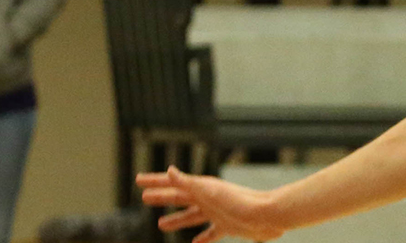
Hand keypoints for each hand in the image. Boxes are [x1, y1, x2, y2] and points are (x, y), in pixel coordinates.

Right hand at [138, 166, 285, 242]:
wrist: (267, 215)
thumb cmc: (239, 202)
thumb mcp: (210, 192)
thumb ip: (189, 183)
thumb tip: (170, 170)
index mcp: (202, 188)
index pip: (173, 183)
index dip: (155, 181)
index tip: (138, 180)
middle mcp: (208, 199)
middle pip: (179, 198)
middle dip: (162, 197)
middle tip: (144, 198)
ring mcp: (217, 213)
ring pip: (191, 216)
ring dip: (176, 219)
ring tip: (160, 224)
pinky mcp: (227, 226)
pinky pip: (210, 233)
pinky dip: (201, 238)